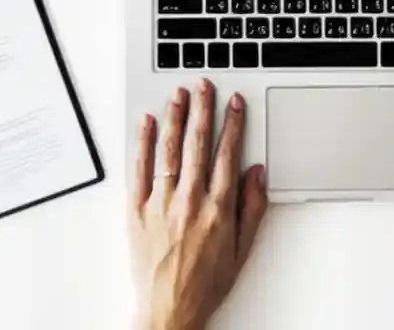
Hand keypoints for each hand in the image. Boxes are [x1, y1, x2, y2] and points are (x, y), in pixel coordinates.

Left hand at [131, 79, 267, 329]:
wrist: (168, 310)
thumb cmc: (206, 284)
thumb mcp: (242, 249)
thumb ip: (252, 208)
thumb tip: (256, 173)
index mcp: (218, 210)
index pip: (227, 155)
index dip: (233, 125)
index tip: (235, 103)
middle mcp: (189, 201)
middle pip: (197, 144)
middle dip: (203, 110)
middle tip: (204, 85)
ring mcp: (160, 204)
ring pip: (169, 150)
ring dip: (174, 118)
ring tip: (178, 94)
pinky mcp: (136, 211)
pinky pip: (139, 169)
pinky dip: (142, 143)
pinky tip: (146, 122)